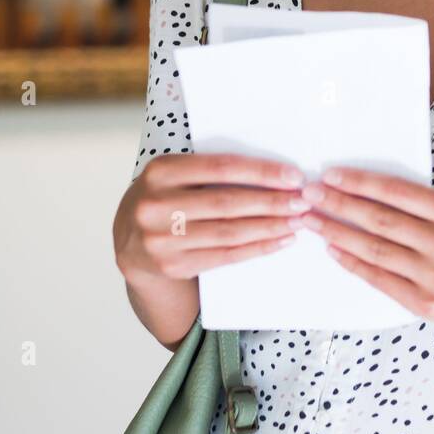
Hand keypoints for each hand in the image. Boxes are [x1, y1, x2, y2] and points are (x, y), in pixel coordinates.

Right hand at [113, 153, 309, 283]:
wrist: (130, 244)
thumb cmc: (166, 200)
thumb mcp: (175, 176)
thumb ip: (210, 171)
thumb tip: (274, 173)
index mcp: (160, 171)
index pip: (221, 168)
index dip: (261, 172)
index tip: (293, 176)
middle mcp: (156, 205)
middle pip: (228, 203)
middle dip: (272, 202)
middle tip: (304, 201)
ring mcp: (162, 239)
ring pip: (229, 232)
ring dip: (270, 227)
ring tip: (298, 221)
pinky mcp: (173, 266)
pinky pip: (225, 256)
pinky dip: (257, 248)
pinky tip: (280, 241)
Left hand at [296, 166, 433, 325]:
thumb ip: (421, 203)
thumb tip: (364, 188)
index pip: (399, 193)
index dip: (362, 183)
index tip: (333, 176)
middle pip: (381, 221)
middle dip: (340, 205)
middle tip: (310, 195)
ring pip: (376, 250)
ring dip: (338, 233)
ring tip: (312, 221)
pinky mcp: (423, 303)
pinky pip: (379, 279)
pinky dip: (353, 262)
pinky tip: (333, 248)